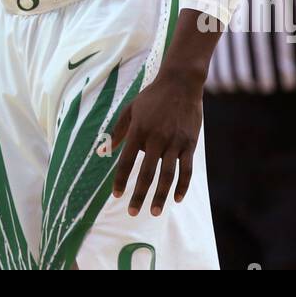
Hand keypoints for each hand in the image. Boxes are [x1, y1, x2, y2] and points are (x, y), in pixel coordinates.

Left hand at [108, 69, 203, 215]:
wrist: (180, 83)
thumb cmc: (152, 96)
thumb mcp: (131, 108)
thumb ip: (119, 130)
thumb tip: (106, 150)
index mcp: (139, 130)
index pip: (126, 161)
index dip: (120, 179)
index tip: (115, 195)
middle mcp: (156, 138)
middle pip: (146, 173)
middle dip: (138, 195)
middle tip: (132, 212)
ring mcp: (174, 142)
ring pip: (167, 176)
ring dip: (160, 196)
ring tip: (153, 211)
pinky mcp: (189, 144)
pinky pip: (186, 169)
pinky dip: (182, 186)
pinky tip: (176, 199)